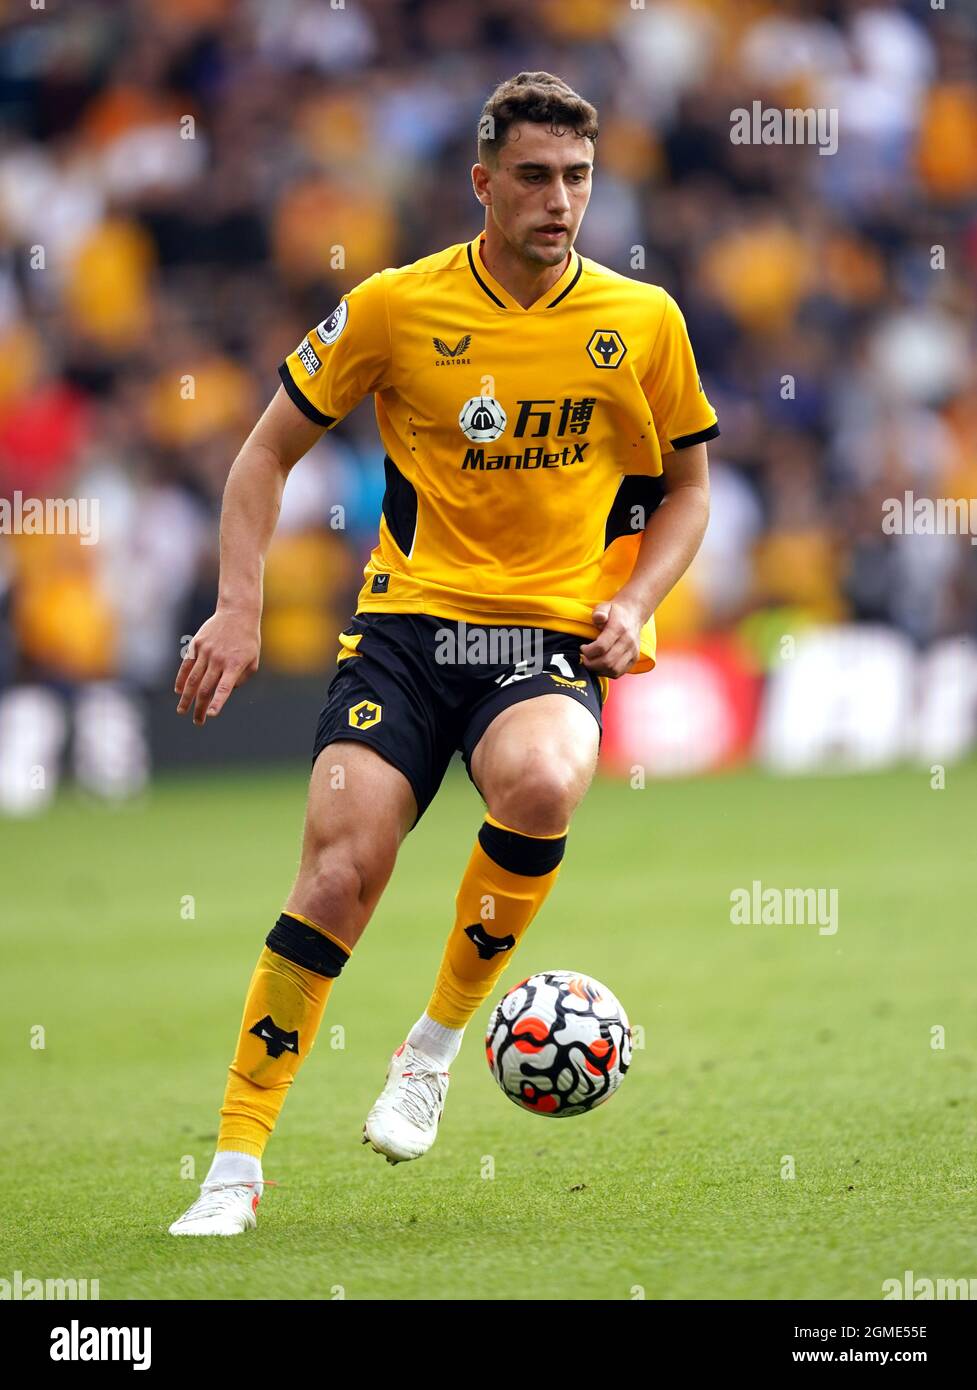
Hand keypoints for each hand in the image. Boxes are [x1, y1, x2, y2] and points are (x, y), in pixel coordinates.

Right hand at [175, 608, 259, 725]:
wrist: (238, 614)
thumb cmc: (248, 641)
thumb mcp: (253, 661)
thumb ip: (241, 679)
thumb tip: (225, 691)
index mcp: (234, 665)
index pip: (224, 688)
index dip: (218, 702)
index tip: (211, 715)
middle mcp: (218, 660)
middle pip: (205, 688)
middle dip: (200, 707)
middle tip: (197, 721)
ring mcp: (206, 652)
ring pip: (192, 679)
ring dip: (186, 697)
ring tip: (182, 711)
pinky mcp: (197, 645)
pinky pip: (187, 665)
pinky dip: (181, 679)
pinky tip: (179, 691)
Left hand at [579, 598, 643, 677]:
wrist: (633, 615)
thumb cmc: (615, 612)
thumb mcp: (605, 606)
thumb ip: (599, 611)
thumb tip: (599, 618)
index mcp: (620, 628)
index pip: (602, 646)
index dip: (588, 651)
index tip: (583, 648)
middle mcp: (628, 641)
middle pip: (607, 661)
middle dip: (591, 663)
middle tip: (584, 658)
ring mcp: (632, 652)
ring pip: (613, 670)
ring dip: (598, 670)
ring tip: (591, 662)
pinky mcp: (634, 659)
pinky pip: (619, 673)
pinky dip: (606, 673)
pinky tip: (600, 666)